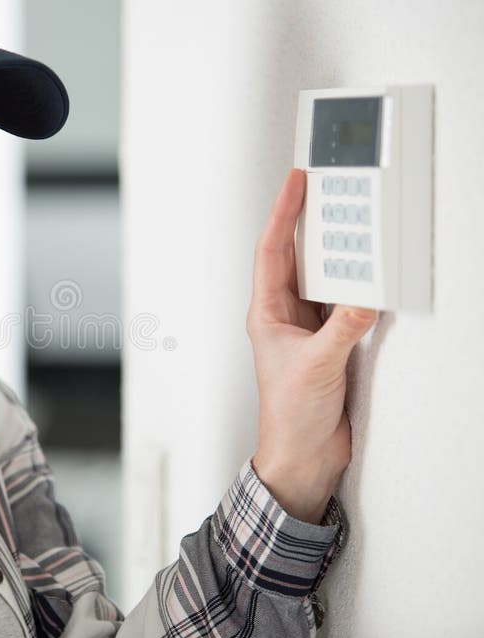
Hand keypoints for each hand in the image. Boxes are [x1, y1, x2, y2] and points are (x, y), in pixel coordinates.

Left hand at [246, 169, 376, 523]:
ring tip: (352, 218)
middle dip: (309, 221)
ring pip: (323, 276)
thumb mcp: (317, 366)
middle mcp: (285, 315)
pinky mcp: (331, 342)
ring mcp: (309, 327)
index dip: (282, 214)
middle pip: (297, 256)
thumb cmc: (288, 416)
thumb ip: (342, 331)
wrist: (301, 455)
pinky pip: (345, 301)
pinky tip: (372, 271)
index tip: (295, 183)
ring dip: (337, 251)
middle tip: (327, 187)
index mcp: (266, 313)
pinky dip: (358, 284)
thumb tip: (364, 297)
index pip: (272, 251)